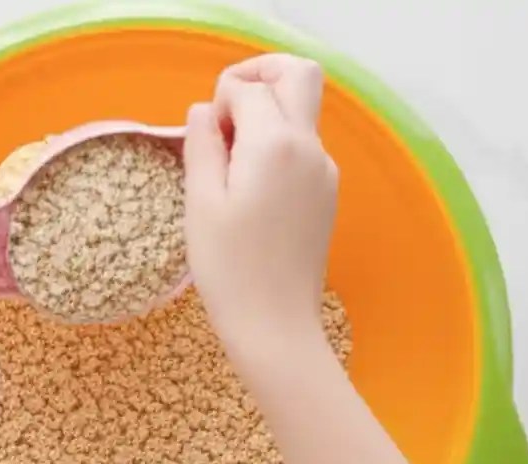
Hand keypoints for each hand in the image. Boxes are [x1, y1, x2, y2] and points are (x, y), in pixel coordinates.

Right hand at [182, 54, 338, 354]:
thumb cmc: (229, 269)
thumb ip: (202, 144)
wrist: (275, 325)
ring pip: (301, 112)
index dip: (219, 100)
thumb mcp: (201, 203)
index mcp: (277, 144)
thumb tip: (204, 110)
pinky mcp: (326, 194)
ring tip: (230, 164)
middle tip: (225, 112)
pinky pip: (303, 147)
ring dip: (266, 115)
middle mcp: (310, 148)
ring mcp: (324, 171)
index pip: (249, 89)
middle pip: (299, 74)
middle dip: (259, 76)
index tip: (203, 138)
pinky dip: (275, 146)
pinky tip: (248, 188)